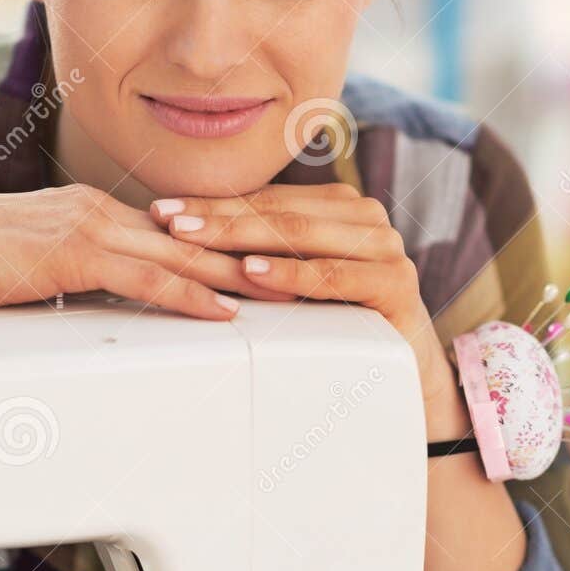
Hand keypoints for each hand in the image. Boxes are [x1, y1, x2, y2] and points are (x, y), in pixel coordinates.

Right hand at [0, 183, 297, 321]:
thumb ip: (73, 271)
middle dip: (253, 254)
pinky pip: (147, 279)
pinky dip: (191, 296)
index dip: (227, 246)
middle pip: (196, 236)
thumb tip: (97, 294)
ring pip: (185, 255)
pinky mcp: (75, 255)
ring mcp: (90, 228)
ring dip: (241, 276)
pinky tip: (224, 313)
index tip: (269, 258)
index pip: (178, 230)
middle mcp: (102, 211)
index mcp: (94, 211)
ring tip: (287, 292)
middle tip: (303, 270)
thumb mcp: (32, 260)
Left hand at [151, 182, 456, 411]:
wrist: (407, 372)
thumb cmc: (343, 323)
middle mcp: (365, 216)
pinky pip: (332, 274)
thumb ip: (263, 251)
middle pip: (278, 211)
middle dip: (217, 216)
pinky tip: (251, 271)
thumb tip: (188, 234)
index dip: (213, 202)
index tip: (162, 209)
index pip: (265, 198)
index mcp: (340, 206)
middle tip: (168, 221)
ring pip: (300, 235)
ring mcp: (385, 245)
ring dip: (242, 236)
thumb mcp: (298, 281)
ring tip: (196, 238)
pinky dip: (289, 272)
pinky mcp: (396, 282)